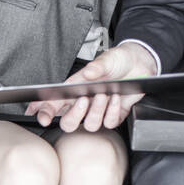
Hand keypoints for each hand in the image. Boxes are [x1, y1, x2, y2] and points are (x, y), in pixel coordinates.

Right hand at [26, 42, 157, 132]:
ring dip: (97, 111)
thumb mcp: (107, 59)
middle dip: (74, 115)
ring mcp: (98, 111)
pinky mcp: (113, 115)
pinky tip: (116, 98)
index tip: (43, 118)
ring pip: (89, 125)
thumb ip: (97, 66)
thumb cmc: (118, 61)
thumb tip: (88, 72)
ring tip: (104, 94)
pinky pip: (109, 123)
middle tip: (84, 100)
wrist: (140, 63)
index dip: (45, 113)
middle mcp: (84, 103)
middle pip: (68, 123)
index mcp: (74, 89)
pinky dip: (113, 111)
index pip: (53, 104)